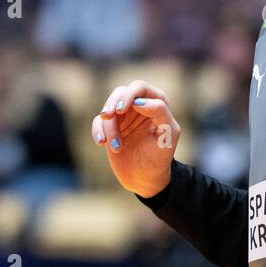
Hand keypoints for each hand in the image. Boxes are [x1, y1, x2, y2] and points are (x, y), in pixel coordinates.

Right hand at [91, 79, 180, 197]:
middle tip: (108, 116)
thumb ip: (159, 112)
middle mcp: (139, 105)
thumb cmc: (161, 156)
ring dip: (108, 125)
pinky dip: (97, 130)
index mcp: (156, 102)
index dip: (129, 95)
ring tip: (115, 146)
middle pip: (121, 92)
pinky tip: (101, 143)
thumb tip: (139, 101)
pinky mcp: (111, 128)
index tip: (121, 110)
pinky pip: (99, 122)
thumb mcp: (168, 134)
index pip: (139, 88)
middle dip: (112, 103)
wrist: (146, 178)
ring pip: (109, 108)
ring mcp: (124, 117)